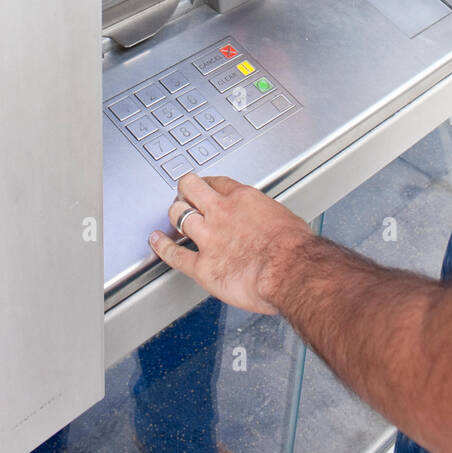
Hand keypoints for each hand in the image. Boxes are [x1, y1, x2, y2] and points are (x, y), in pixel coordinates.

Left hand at [150, 173, 312, 313]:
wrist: (291, 270)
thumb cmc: (296, 249)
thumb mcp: (286, 219)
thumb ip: (269, 220)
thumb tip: (274, 228)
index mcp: (243, 199)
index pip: (217, 182)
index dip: (208, 183)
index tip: (207, 187)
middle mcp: (221, 213)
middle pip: (190, 188)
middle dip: (185, 189)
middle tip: (183, 192)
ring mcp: (208, 238)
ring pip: (177, 215)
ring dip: (174, 214)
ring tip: (173, 214)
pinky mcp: (202, 266)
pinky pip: (174, 254)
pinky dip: (162, 248)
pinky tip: (155, 242)